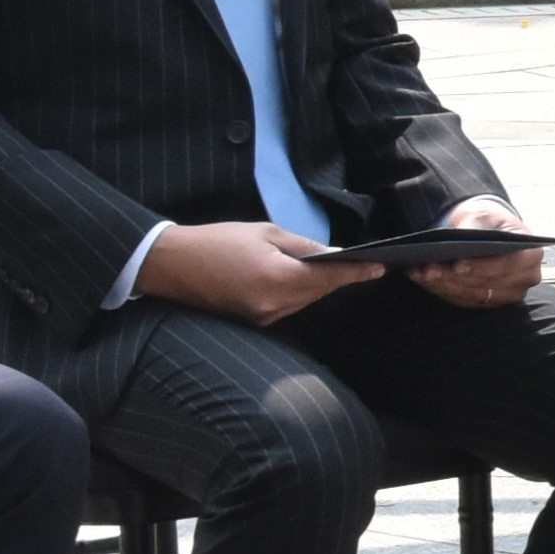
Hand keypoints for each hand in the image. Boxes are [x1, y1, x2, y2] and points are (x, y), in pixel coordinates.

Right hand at [137, 221, 379, 325]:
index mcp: (278, 280)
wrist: (173, 266)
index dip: (356, 272)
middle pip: (319, 292)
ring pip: (305, 300)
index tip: (381, 267)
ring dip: (321, 285)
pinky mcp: (255, 321)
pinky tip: (308, 278)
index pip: (328, 278)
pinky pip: (289, 305)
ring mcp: (264, 317)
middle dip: (341, 277)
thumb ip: (302, 246)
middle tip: (369, 263)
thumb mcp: (265, 233)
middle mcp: (274, 305)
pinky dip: (301, 292)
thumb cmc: (219, 241)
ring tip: (342, 268)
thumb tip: (333, 254)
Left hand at [413, 197, 543, 309]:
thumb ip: (476, 226)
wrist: (489, 231)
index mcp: (531, 254)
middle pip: (486, 283)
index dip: (481, 266)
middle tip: (428, 269)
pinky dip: (443, 290)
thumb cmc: (489, 221)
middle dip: (454, 277)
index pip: (507, 264)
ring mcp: (509, 294)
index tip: (457, 265)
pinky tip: (424, 280)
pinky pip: (465, 301)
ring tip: (421, 273)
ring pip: (473, 294)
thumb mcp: (484, 216)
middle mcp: (525, 279)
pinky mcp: (491, 303)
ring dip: (444, 285)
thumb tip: (463, 237)